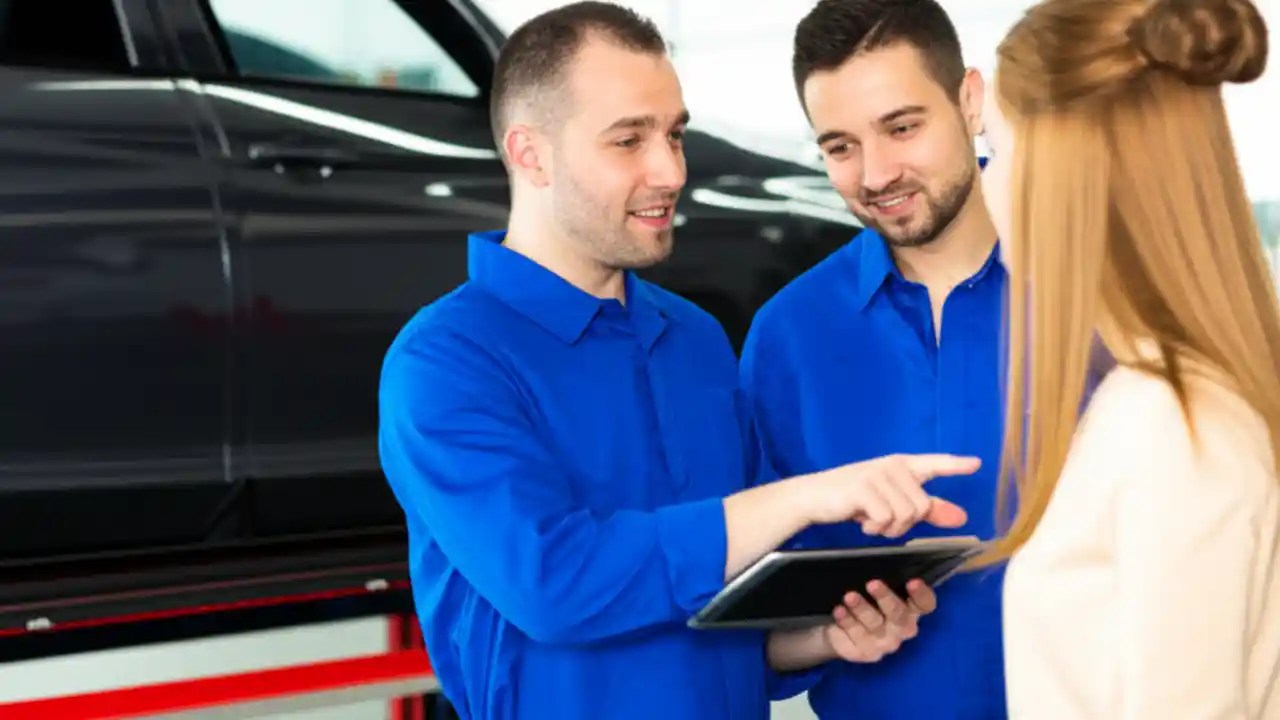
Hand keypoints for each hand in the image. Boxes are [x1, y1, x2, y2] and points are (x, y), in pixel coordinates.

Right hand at [802, 454, 976, 535]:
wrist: (813, 497)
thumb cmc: (854, 499)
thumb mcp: (892, 503)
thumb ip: (928, 510)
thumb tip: (961, 517)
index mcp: (901, 466)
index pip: (934, 464)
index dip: (955, 465)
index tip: (976, 464)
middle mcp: (892, 466)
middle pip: (921, 506)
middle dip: (904, 524)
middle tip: (881, 520)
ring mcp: (878, 474)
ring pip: (905, 515)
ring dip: (888, 528)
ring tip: (870, 520)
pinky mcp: (864, 487)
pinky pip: (886, 518)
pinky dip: (875, 528)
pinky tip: (862, 521)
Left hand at [824, 579, 936, 662]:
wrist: (842, 630)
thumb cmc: (866, 602)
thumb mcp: (876, 591)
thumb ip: (884, 579)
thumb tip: (877, 561)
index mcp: (911, 610)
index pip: (925, 604)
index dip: (922, 594)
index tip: (913, 581)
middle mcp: (902, 628)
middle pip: (899, 615)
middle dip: (886, 598)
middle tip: (872, 583)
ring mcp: (885, 643)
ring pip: (875, 625)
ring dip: (862, 609)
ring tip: (849, 596)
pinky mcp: (866, 652)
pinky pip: (856, 636)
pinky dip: (847, 622)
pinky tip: (839, 611)